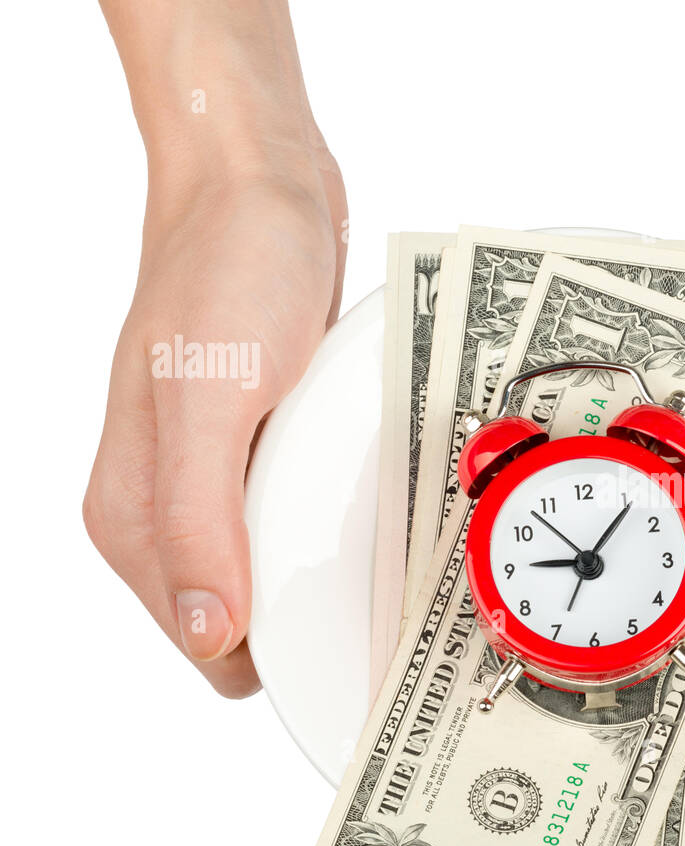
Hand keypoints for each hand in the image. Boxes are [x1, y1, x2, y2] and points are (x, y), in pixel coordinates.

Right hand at [82, 142, 346, 696]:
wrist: (257, 184)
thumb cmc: (229, 268)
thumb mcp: (211, 395)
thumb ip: (196, 517)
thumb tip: (207, 631)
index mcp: (136, 514)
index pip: (210, 647)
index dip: (277, 661)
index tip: (353, 655)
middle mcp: (170, 506)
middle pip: (247, 620)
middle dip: (310, 619)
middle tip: (386, 600)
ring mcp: (215, 477)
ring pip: (273, 571)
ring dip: (326, 572)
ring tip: (385, 553)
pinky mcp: (258, 446)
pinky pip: (295, 518)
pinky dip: (332, 524)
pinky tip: (365, 505)